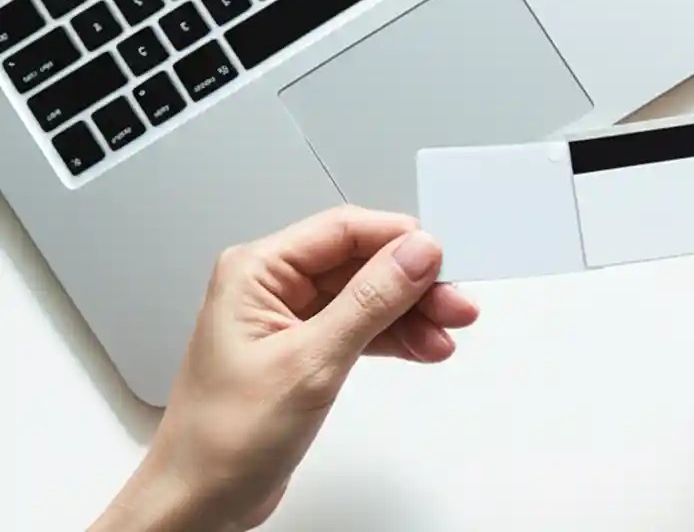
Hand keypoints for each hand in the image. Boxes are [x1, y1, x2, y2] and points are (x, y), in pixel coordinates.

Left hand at [91, 206, 478, 531]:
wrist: (199, 502)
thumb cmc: (222, 440)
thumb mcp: (311, 363)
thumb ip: (369, 302)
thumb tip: (415, 254)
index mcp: (256, 272)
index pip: (343, 230)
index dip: (398, 240)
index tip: (443, 260)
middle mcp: (270, 288)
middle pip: (361, 262)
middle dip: (413, 284)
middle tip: (455, 305)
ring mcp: (288, 320)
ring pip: (366, 296)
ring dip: (410, 313)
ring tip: (448, 332)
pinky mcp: (303, 351)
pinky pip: (360, 328)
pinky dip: (395, 337)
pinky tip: (423, 347)